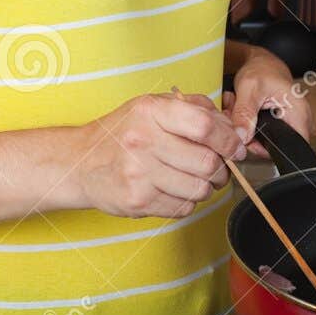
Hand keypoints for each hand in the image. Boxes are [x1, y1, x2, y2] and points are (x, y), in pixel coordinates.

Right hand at [75, 92, 247, 218]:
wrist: (79, 163)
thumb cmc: (122, 132)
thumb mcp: (152, 107)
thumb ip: (194, 109)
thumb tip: (232, 129)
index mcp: (151, 112)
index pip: (204, 126)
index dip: (228, 140)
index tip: (235, 147)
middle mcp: (144, 141)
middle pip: (207, 162)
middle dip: (222, 169)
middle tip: (218, 167)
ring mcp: (139, 174)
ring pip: (199, 189)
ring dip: (206, 187)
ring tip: (194, 178)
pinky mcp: (138, 201)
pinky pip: (183, 208)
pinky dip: (187, 201)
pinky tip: (175, 189)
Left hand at [223, 48, 313, 158]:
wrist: (262, 62)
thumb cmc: (261, 70)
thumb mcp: (249, 89)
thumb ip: (244, 114)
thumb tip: (241, 137)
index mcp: (298, 113)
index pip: (289, 148)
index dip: (265, 150)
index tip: (247, 139)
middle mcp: (300, 121)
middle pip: (276, 146)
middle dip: (252, 137)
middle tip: (238, 119)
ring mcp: (292, 123)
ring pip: (268, 141)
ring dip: (249, 131)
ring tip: (239, 112)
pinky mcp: (283, 123)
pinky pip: (267, 134)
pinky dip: (251, 127)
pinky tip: (243, 114)